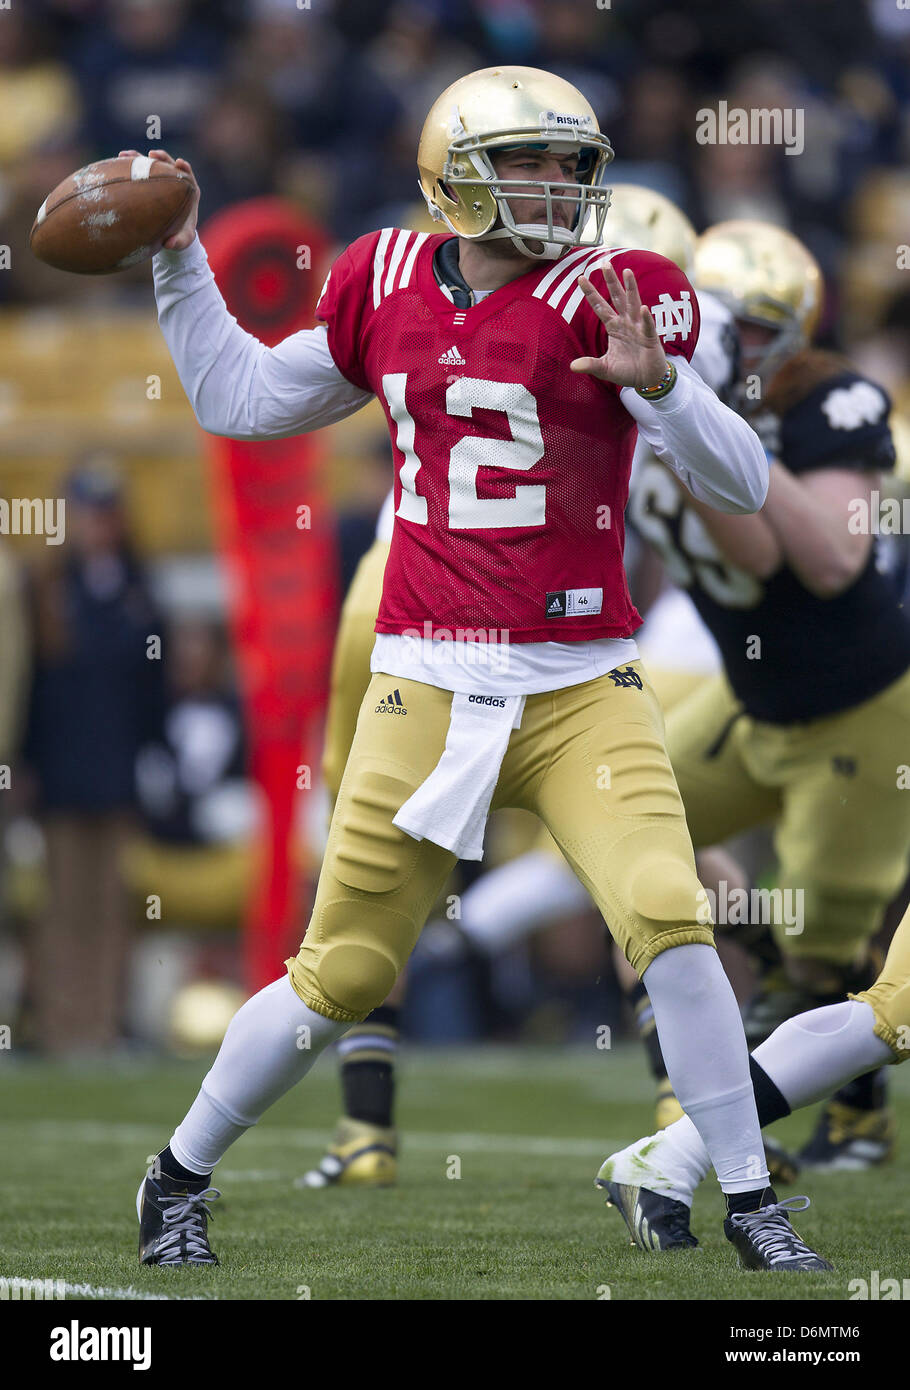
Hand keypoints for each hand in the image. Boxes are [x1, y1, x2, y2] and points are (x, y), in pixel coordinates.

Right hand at [118, 148, 199, 249]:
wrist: (171, 232)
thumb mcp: (183, 240)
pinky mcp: (149, 181)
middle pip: (169, 164)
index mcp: (189, 191)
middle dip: (161, 157)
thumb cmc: (181, 236)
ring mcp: (161, 179)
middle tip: (152, 154)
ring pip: (152, 164)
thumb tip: (169, 244)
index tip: (179, 163)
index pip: (188, 174)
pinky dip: (130, 165)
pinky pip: (139, 170)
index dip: (184, 167)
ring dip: (140, 158)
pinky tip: (118, 161)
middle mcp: (175, 181)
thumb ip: (179, 242)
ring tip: (125, 155)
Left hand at [570, 263, 668, 389]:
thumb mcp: (604, 368)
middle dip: (611, 281)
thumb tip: (572, 366)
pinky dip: (646, 318)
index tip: (580, 278)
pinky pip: (647, 326)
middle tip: (605, 264)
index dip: (590, 293)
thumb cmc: (627, 371)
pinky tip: (644, 309)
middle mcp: (626, 322)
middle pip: (617, 298)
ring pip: (634, 304)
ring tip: (627, 272)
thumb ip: (590, 364)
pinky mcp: (650, 338)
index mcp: (614, 327)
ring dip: (631, 289)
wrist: (646, 380)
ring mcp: (638, 328)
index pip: (600, 306)